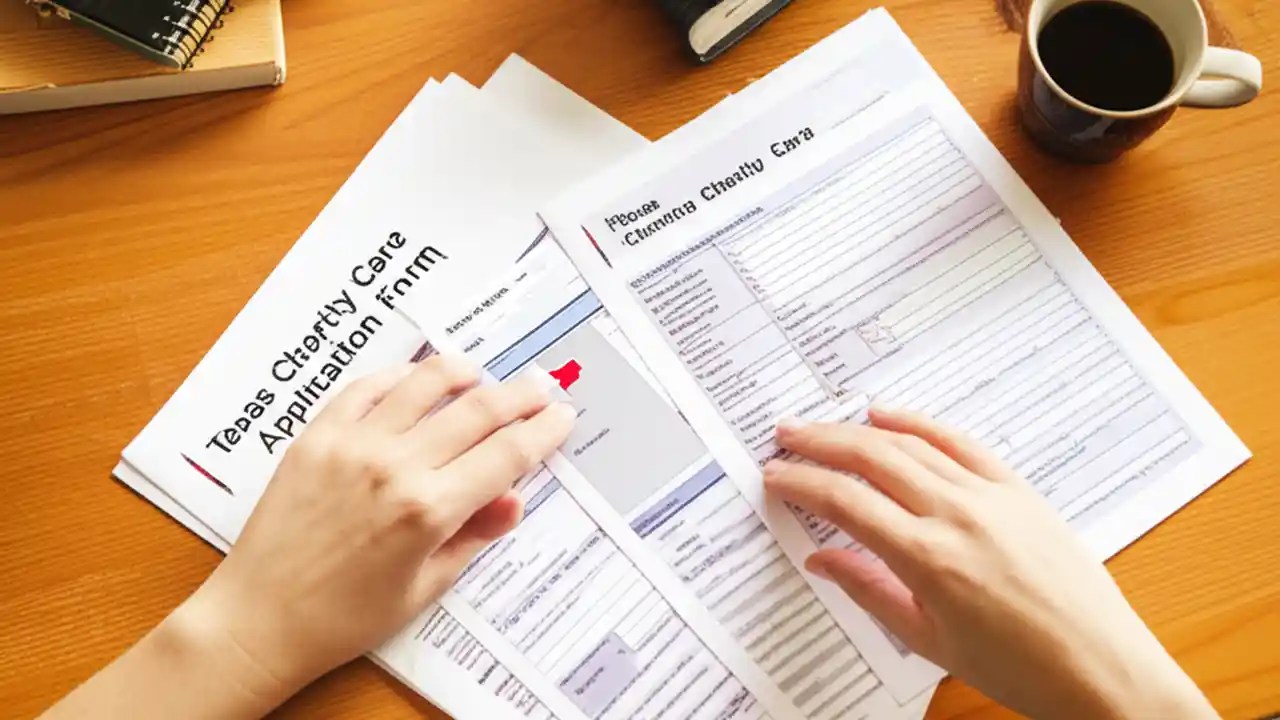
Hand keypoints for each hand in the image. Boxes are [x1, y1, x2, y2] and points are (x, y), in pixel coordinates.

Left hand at [169, 356, 573, 706]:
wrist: (260, 619)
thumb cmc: (343, 618)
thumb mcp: (424, 587)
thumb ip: (473, 536)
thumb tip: (513, 498)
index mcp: (428, 510)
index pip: (505, 456)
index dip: (542, 432)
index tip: (561, 417)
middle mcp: (394, 467)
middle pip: (476, 411)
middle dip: (518, 397)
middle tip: (539, 390)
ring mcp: (352, 445)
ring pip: (423, 384)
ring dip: (461, 373)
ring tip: (481, 375)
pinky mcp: (316, 437)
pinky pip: (365, 388)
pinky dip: (398, 377)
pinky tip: (416, 380)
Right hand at [764, 407, 1216, 719]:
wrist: (1102, 668)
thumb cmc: (1021, 667)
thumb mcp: (929, 640)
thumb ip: (869, 590)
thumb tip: (822, 559)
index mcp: (929, 559)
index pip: (845, 502)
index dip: (801, 483)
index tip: (775, 475)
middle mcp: (958, 516)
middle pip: (871, 458)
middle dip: (820, 442)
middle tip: (785, 435)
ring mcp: (992, 496)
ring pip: (911, 444)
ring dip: (859, 429)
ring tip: (824, 425)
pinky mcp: (1019, 490)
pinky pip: (961, 442)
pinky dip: (921, 424)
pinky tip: (889, 416)